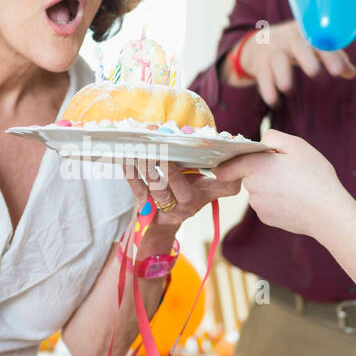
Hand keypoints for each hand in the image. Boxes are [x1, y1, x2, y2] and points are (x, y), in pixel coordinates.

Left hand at [121, 159, 240, 228]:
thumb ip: (199, 160)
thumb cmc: (181, 189)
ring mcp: (169, 209)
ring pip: (159, 191)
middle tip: (162, 153)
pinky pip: (139, 190)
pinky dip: (132, 174)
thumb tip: (193, 133)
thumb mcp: (197, 179)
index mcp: (206, 192)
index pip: (227, 188)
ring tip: (142, 151)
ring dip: (149, 170)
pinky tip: (126, 159)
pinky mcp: (148, 210)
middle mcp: (190, 203)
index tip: (220, 164)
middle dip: (172, 172)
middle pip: (184, 193)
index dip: (229, 180)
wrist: (162, 223)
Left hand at [213, 128, 343, 238]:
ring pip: (258, 190)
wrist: (328, 213)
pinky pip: (266, 205)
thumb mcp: (297, 145)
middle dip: (262, 170)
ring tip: (295, 185)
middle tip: (287, 170)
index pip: (226, 166)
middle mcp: (251, 188)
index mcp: (255, 166)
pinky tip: (295, 199)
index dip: (228, 162)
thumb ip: (272, 137)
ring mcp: (258, 206)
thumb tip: (260, 141)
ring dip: (270, 186)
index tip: (237, 160)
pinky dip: (277, 201)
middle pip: (248, 175)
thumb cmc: (315, 176)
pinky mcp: (267, 219)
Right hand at [232, 20, 355, 106]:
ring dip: (282, 74)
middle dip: (306, 59)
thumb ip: (334, 58)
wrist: (258, 44)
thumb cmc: (296, 47)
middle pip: (298, 46)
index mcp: (307, 32)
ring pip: (278, 61)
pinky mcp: (260, 64)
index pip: (320, 42)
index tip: (338, 71)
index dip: (330, 55)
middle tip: (314, 72)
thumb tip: (352, 73)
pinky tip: (275, 102)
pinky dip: (268, 90)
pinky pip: (263, 77)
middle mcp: (289, 39)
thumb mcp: (313, 48)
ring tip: (288, 89)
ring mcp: (273, 51)